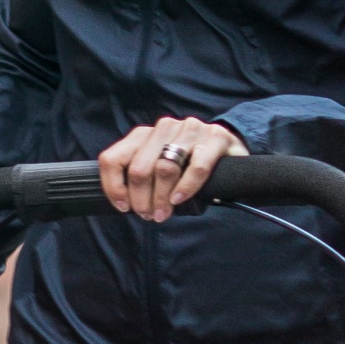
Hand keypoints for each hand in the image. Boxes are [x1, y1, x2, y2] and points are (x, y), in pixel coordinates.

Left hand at [98, 117, 249, 223]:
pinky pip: (196, 167)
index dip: (112, 186)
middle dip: (141, 199)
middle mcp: (165, 128)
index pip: (113, 158)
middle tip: (148, 215)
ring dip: (161, 198)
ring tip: (163, 214)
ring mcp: (190, 129)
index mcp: (144, 134)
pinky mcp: (215, 137)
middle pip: (139, 169)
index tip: (123, 207)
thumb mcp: (158, 168)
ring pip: (164, 168)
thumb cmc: (189, 165)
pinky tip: (180, 200)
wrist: (231, 151)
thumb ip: (140, 178)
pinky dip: (185, 188)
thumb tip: (123, 203)